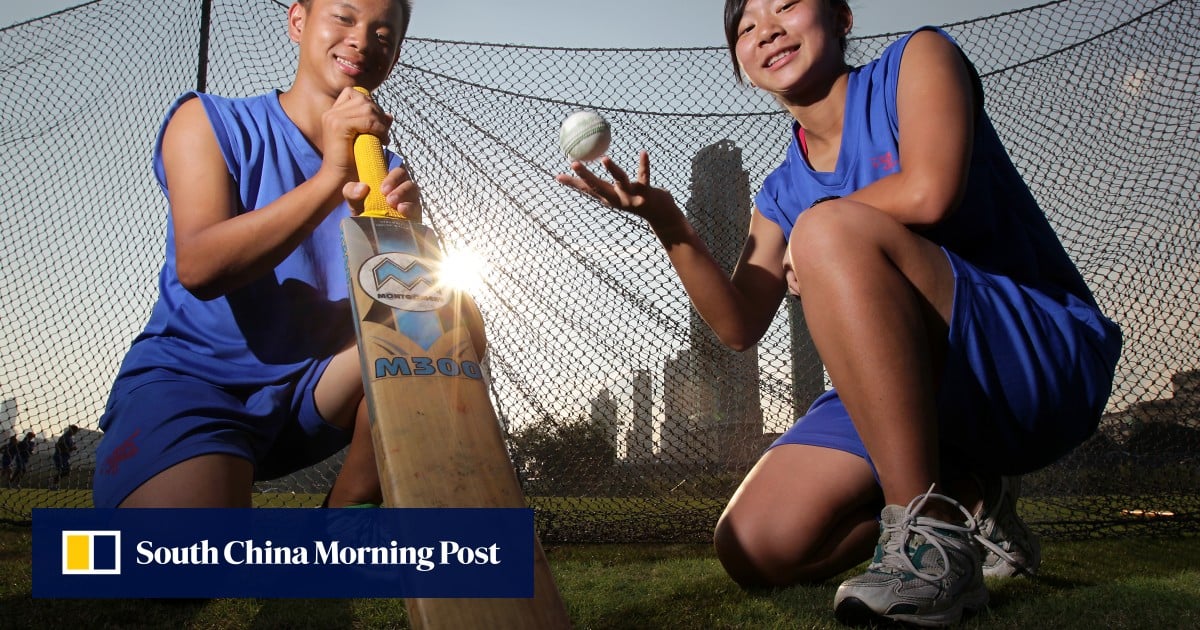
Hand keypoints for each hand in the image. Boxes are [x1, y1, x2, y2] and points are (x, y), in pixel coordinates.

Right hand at [320, 87, 393, 182]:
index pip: (355, 94)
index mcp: (333, 113)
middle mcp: (331, 113)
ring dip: (380, 123)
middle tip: (383, 133)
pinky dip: (378, 129)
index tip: (377, 124)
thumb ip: (375, 124)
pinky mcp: (338, 126)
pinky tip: (382, 141)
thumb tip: (389, 115)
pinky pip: (366, 119)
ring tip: (383, 138)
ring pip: (367, 107)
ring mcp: (333, 118)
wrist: (339, 180)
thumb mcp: (366, 139)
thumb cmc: (352, 162)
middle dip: (378, 114)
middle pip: (363, 99)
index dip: (370, 105)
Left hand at [343, 164, 421, 219]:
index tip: (384, 189)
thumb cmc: (360, 208)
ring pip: (416, 198)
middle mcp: (402, 191)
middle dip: (402, 190)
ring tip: (399, 208)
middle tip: (390, 200)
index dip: (395, 178)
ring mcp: (409, 204)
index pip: (399, 173)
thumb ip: (351, 190)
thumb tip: (362, 189)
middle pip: (410, 184)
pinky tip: (405, 215)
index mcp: (390, 182)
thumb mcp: (351, 197)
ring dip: (409, 202)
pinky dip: (413, 213)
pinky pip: (418, 214)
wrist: (361, 230)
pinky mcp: (413, 219)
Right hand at [554, 151, 675, 222]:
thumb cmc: (636, 200)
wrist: (661, 216)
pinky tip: (643, 152)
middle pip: (598, 186)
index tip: (557, 176)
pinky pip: (644, 176)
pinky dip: (644, 165)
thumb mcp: (617, 195)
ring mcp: (631, 196)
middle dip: (585, 175)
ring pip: (620, 180)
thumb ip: (603, 186)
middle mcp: (617, 198)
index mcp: (608, 197)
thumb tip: (594, 174)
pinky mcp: (646, 192)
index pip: (587, 189)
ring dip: (612, 170)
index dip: (572, 183)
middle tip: (573, 163)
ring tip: (604, 158)